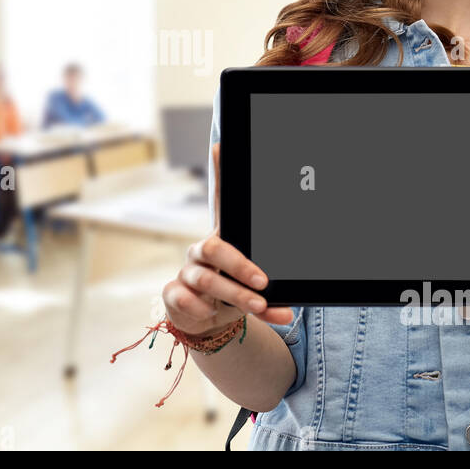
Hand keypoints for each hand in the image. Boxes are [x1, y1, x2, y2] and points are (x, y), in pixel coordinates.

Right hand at [161, 142, 294, 336]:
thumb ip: (268, 278)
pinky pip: (184, 299)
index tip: (220, 146)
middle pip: (214, 248)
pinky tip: (214, 314)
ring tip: (258, 304)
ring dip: (235, 294)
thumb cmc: (233, 290)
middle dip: (241, 266)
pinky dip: (203, 309)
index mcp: (222, 239)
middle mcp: (201, 251)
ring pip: (205, 279)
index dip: (218, 174)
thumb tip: (296, 283)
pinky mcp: (173, 294)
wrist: (208, 321)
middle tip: (263, 281)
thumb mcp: (252, 280)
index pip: (221, 202)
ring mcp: (185, 272)